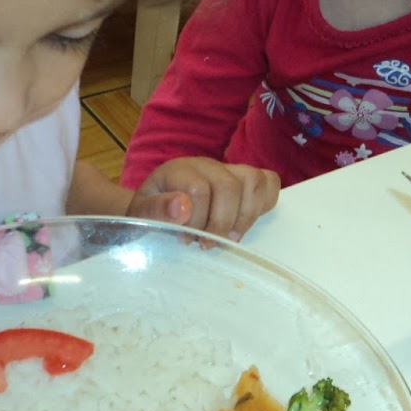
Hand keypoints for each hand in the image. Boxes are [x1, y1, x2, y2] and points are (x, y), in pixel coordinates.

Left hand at [129, 157, 280, 240]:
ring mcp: (229, 169)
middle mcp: (207, 164)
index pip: (199, 189)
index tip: (185, 240)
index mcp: (179, 170)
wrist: (157, 208)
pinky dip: (264, 204)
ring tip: (228, 238)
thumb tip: (182, 208)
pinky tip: (244, 223)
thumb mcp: (141, 214)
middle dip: (221, 223)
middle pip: (229, 186)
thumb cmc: (152, 214)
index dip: (196, 220)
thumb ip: (156, 209)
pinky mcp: (245, 179)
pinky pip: (269, 182)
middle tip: (207, 245)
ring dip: (245, 217)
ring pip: (253, 180)